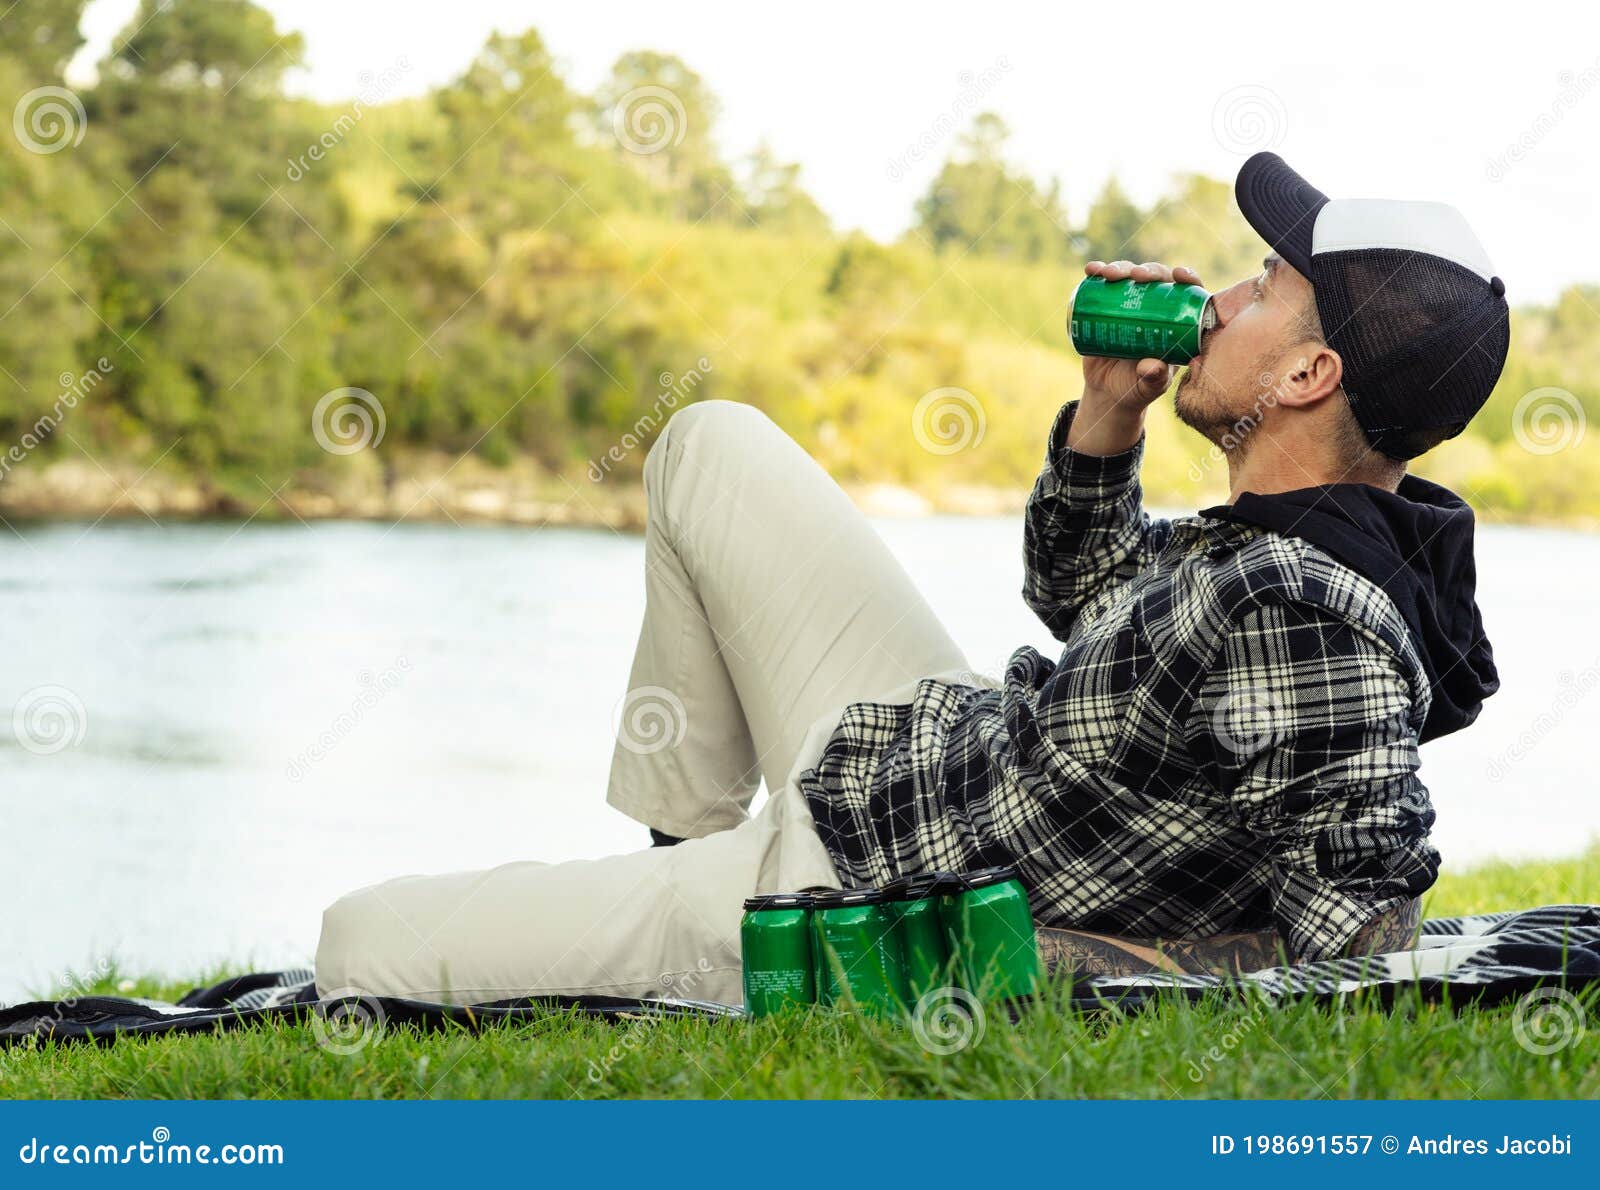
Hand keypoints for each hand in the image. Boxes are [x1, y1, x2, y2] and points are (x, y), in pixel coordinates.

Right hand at [1077, 260, 1203, 408]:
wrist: (1107, 391)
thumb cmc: (1136, 388)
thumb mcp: (1148, 386)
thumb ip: (1153, 378)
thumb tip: (1151, 366)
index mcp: (1174, 323)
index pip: (1187, 294)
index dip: (1187, 278)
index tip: (1178, 275)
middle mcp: (1154, 308)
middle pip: (1157, 279)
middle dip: (1149, 271)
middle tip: (1137, 277)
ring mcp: (1129, 304)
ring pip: (1130, 277)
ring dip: (1121, 268)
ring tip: (1109, 274)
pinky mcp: (1106, 307)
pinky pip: (1103, 286)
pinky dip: (1097, 274)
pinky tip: (1091, 271)